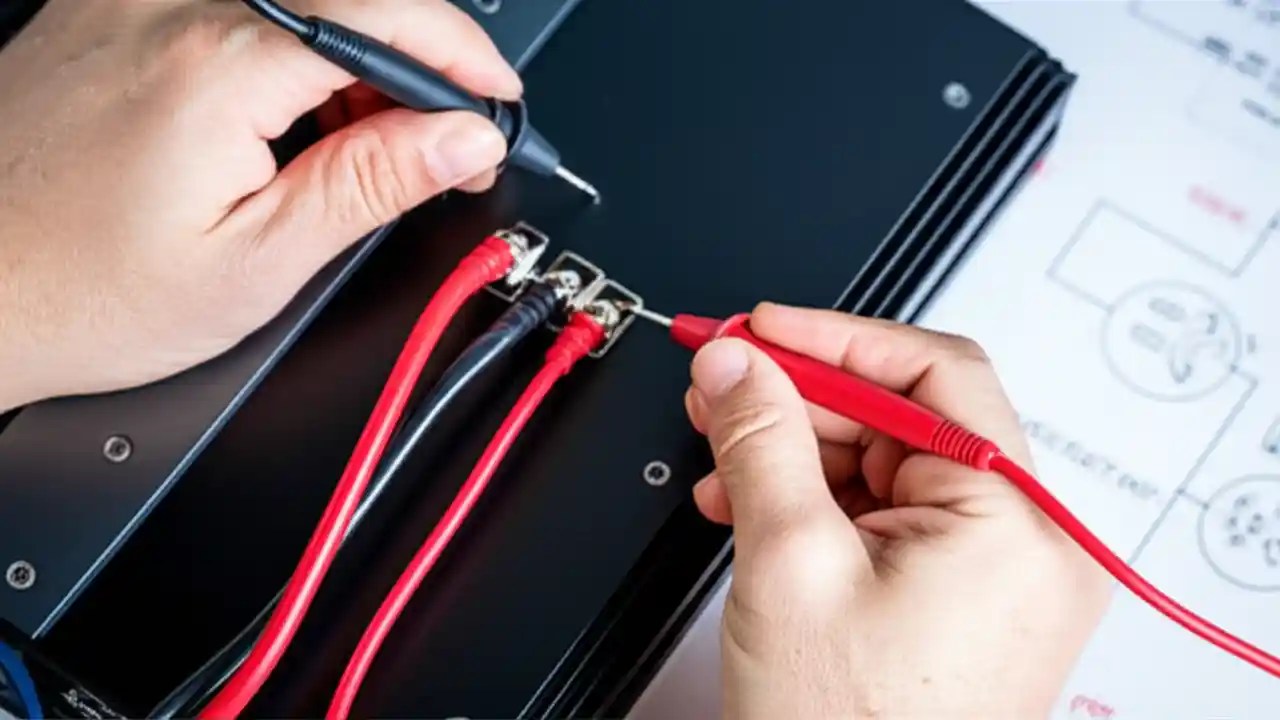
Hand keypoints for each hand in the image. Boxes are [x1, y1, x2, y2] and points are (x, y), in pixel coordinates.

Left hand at [0, 0, 519, 410]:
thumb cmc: (84, 293)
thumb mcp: (259, 260)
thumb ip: (373, 183)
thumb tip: (463, 139)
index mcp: (214, 64)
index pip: (386, 17)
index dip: (464, 59)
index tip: (497, 103)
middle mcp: (166, 4)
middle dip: (418, 60)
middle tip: (439, 141)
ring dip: (355, 57)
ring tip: (351, 146)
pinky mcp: (111, 7)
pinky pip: (239, 1)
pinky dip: (292, 49)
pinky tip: (287, 118)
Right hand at [684, 303, 1108, 718]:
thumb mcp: (788, 563)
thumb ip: (763, 440)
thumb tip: (740, 363)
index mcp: (1017, 525)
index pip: (931, 373)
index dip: (834, 338)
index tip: (762, 328)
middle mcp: (1026, 545)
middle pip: (908, 417)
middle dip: (805, 397)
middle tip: (728, 381)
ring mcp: (995, 575)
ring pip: (889, 466)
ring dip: (802, 451)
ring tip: (726, 452)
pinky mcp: (959, 599)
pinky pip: (888, 517)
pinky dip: (821, 502)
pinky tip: (756, 503)